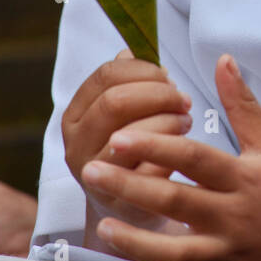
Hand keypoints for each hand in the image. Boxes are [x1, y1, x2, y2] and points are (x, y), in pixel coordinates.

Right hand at [62, 49, 191, 226]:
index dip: (145, 70)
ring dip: (168, 122)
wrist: (130, 207)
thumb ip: (128, 79)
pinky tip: (181, 150)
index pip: (107, 74)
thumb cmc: (133, 147)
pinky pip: (149, 168)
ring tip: (186, 121)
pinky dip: (170, 153)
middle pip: (116, 102)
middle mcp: (75, 144)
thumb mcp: (124, 111)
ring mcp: (93, 175)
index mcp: (75, 114)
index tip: (169, 77)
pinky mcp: (118, 201)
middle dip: (158, 95)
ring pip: (132, 135)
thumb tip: (132, 53)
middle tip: (183, 100)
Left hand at [80, 54, 260, 260]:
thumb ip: (243, 104)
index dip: (157, 146)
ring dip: (135, 242)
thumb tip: (222, 59)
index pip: (195, 158)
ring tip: (102, 225)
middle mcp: (234, 218)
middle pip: (175, 202)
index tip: (118, 137)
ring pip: (174, 256)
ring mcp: (229, 258)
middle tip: (90, 170)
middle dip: (129, 186)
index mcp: (244, 178)